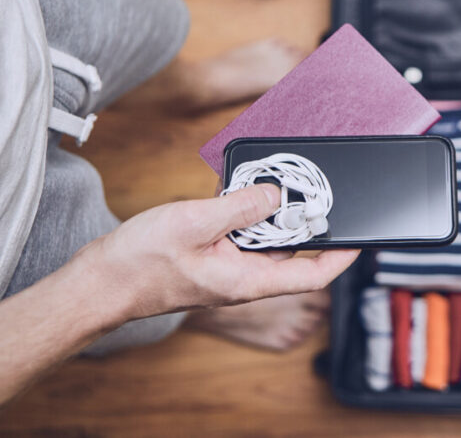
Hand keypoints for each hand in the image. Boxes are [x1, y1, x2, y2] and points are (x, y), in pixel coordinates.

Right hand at [79, 184, 358, 320]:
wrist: (99, 281)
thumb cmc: (139, 262)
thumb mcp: (195, 223)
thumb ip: (241, 207)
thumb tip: (277, 193)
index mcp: (248, 280)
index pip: (312, 274)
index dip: (341, 256)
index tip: (360, 236)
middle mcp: (245, 277)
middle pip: (294, 251)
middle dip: (308, 221)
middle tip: (317, 188)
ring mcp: (230, 267)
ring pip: (268, 238)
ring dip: (277, 212)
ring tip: (281, 180)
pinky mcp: (215, 255)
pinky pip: (245, 233)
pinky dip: (250, 210)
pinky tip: (244, 187)